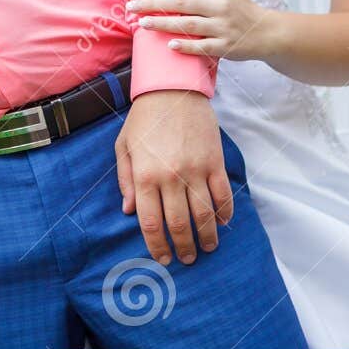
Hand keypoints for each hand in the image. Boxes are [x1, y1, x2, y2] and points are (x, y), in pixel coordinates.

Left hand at [115, 89, 234, 264]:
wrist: (173, 89)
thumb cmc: (144, 118)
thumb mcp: (124, 146)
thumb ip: (125, 179)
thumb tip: (129, 210)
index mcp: (145, 175)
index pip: (151, 222)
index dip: (157, 246)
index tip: (163, 258)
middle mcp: (170, 176)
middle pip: (179, 224)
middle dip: (183, 247)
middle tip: (187, 259)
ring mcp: (195, 169)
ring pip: (204, 214)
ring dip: (207, 237)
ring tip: (208, 248)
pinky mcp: (214, 161)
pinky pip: (223, 194)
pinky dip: (225, 212)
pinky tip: (222, 222)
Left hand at [126, 0, 280, 59]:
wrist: (268, 33)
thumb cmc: (242, 7)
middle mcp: (219, 5)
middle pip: (181, 2)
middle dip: (154, 3)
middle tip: (132, 6)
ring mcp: (223, 27)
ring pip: (189, 24)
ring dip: (164, 24)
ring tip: (142, 24)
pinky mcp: (226, 46)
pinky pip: (203, 47)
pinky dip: (187, 46)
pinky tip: (169, 45)